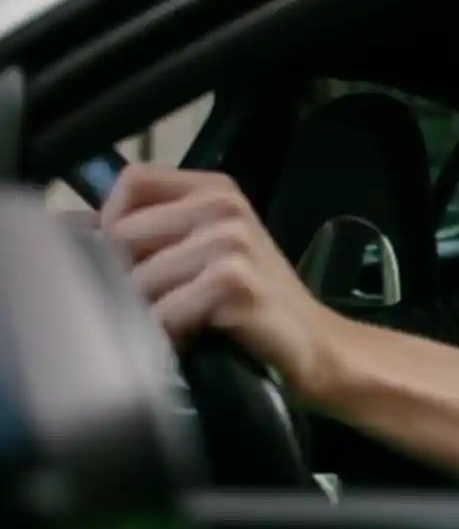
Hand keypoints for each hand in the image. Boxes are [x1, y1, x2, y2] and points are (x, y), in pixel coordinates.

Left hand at [100, 164, 336, 397]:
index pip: (131, 182)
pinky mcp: (233, 283)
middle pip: (122, 234)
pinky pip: (163, 314)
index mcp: (216, 189)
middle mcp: (224, 206)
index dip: (113, 223)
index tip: (133, 263)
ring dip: (149, 316)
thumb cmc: (259, 305)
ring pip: (137, 280)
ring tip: (181, 328)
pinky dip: (169, 338)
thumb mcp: (209, 251)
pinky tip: (194, 343)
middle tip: (162, 307)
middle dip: (127, 281)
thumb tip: (69, 229)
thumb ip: (152, 232)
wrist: (319, 347)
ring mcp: (230, 242)